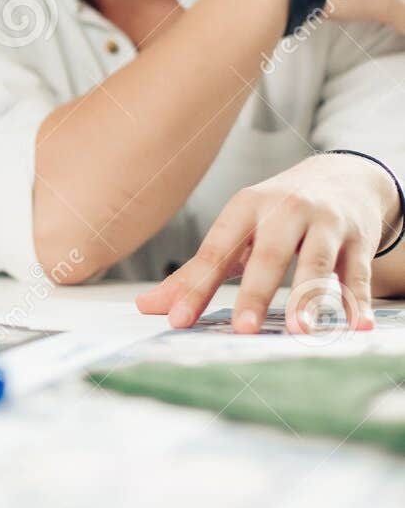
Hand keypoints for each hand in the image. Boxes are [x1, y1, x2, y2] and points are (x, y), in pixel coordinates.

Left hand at [135, 154, 397, 332]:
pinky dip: (358, 302)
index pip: (216, 250)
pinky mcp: (360, 237)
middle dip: (255, 291)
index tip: (178, 319)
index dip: (197, 286)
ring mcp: (326, 222)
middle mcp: (286, 210)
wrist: (343, 176)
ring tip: (300, 330)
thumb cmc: (277, 214)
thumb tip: (147, 306)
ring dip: (310, 297)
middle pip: (269, 254)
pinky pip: (357, 274)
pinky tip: (356, 326)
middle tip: (243, 328)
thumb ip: (196, 272)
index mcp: (246, 207)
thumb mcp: (237, 232)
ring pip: (318, 262)